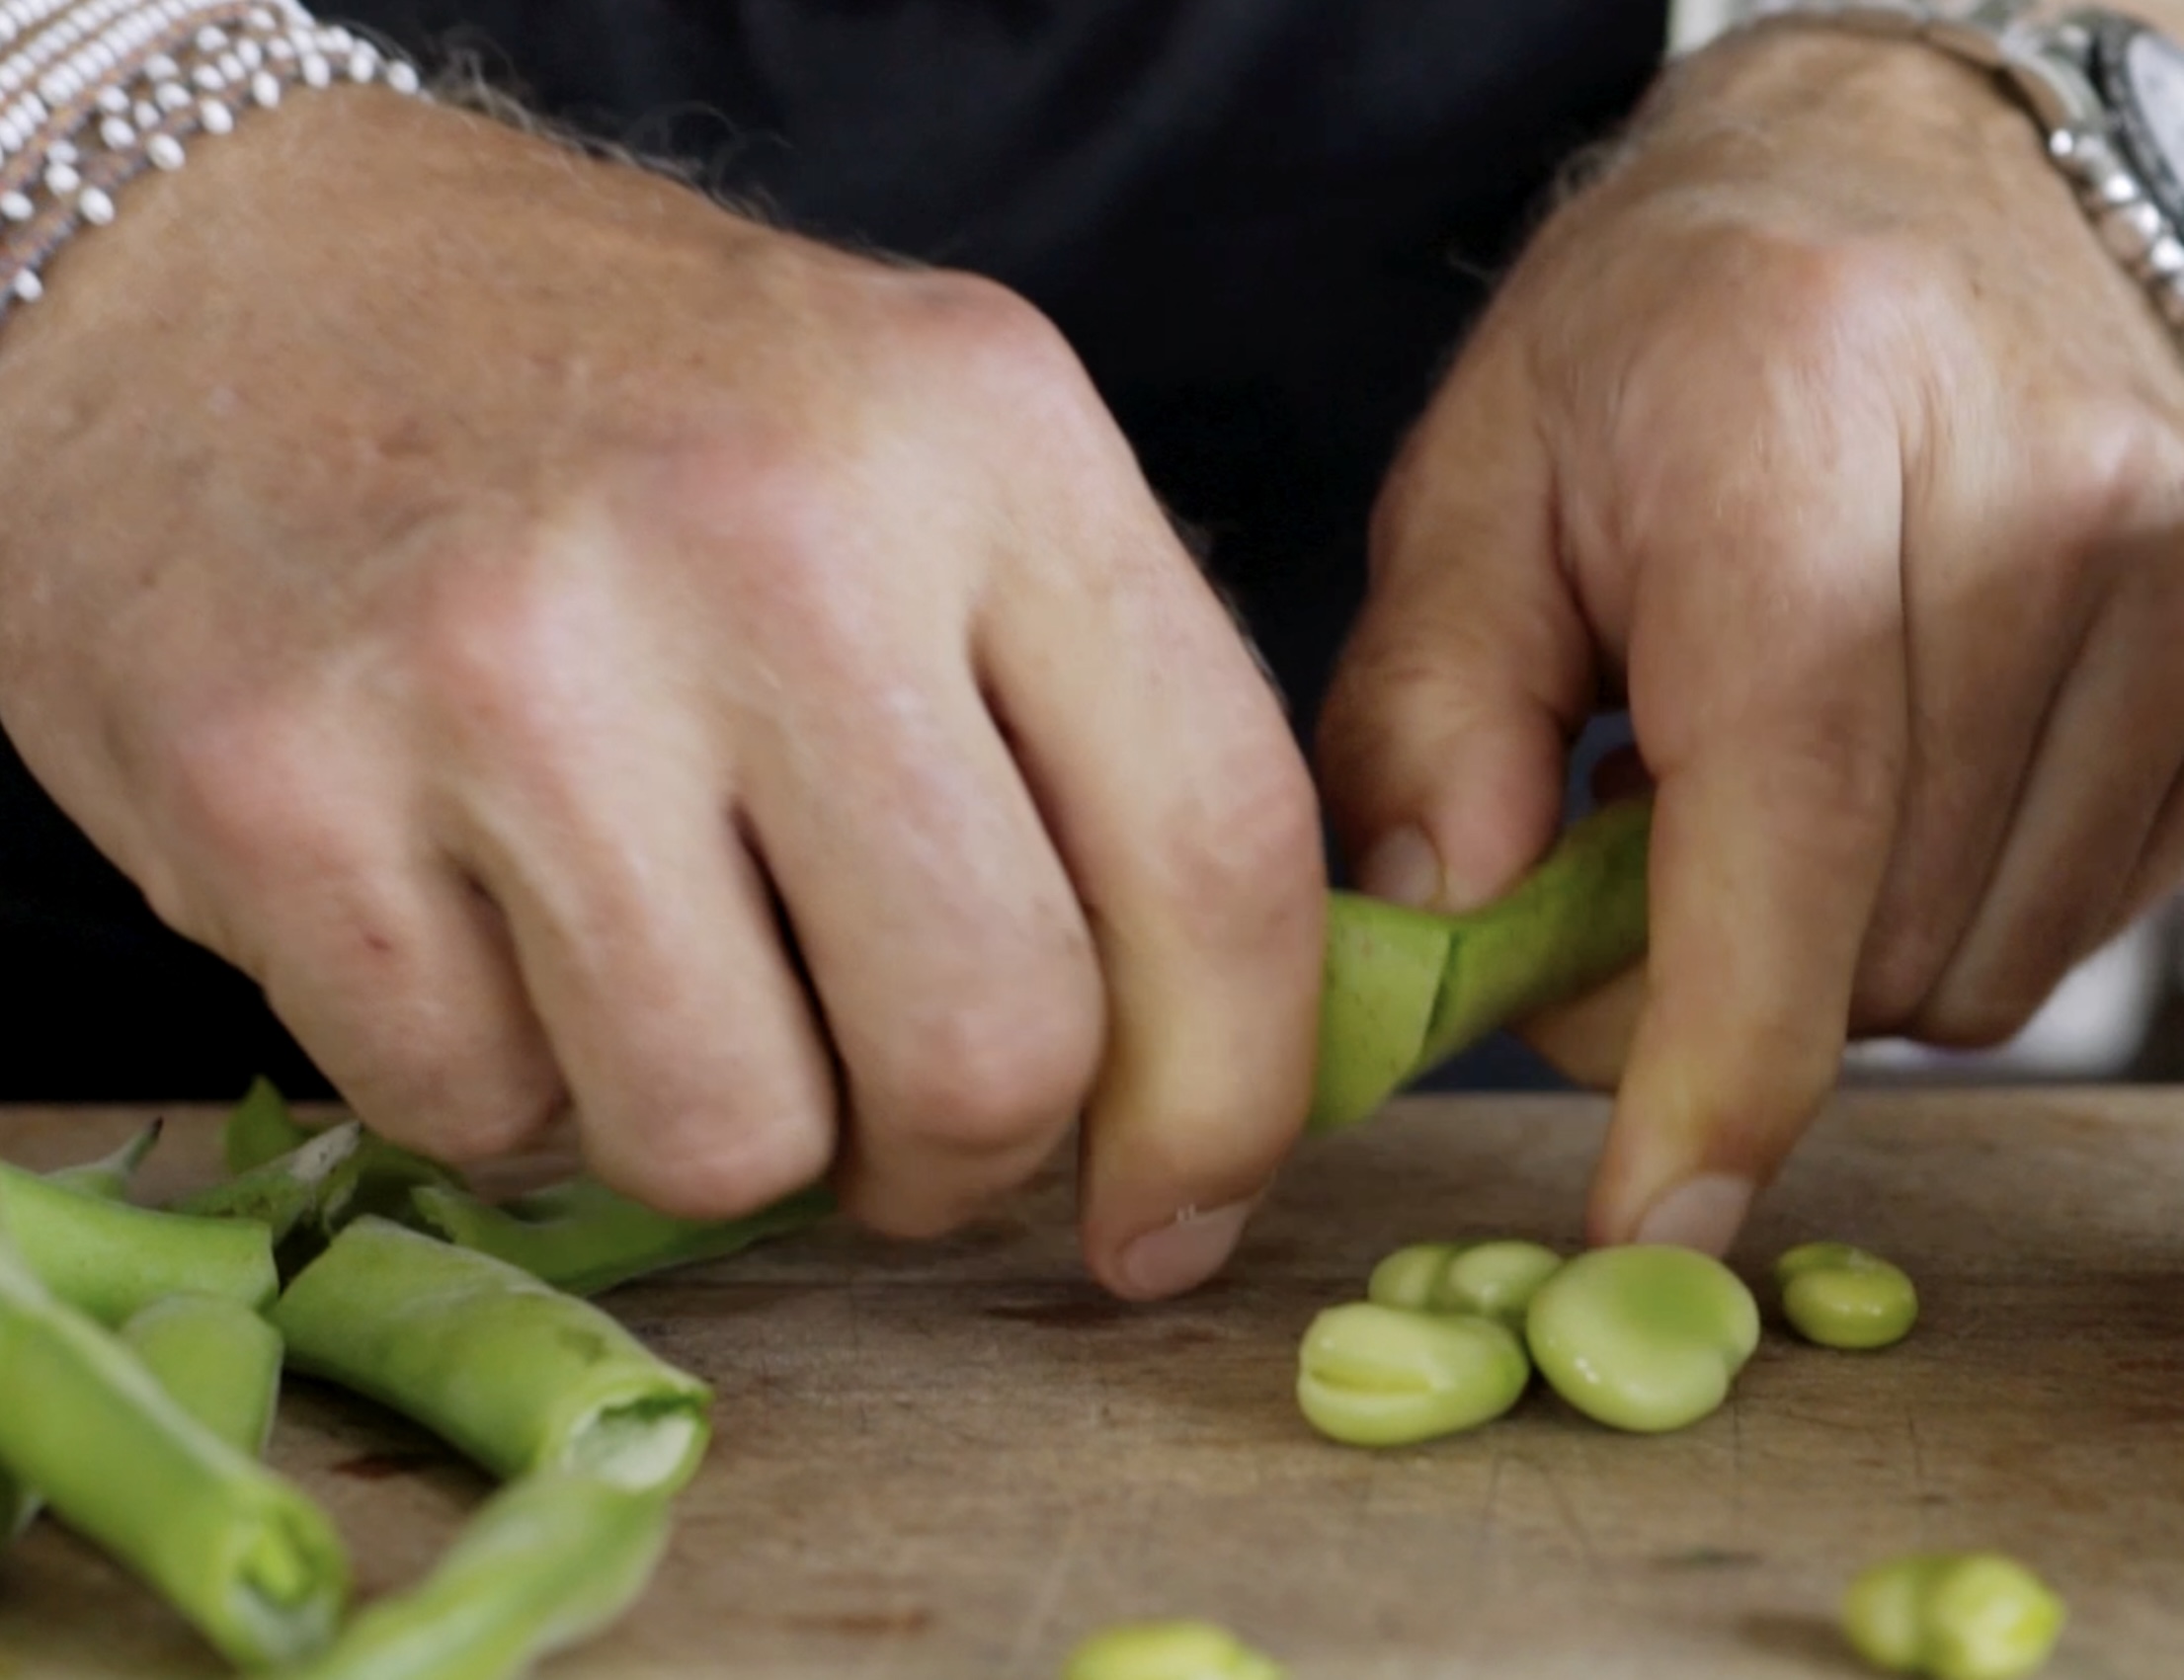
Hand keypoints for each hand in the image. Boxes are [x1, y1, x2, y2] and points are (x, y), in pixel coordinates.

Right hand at [0, 89, 1323, 1296]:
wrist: (232, 275)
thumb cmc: (624, 403)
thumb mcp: (919, 456)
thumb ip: (1091, 727)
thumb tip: (1205, 1073)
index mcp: (985, 429)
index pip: (1218, 851)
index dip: (1228, 1098)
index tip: (1172, 1210)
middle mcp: (767, 529)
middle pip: (988, 1051)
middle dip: (954, 1155)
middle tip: (888, 1105)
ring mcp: (506, 658)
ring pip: (726, 1142)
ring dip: (722, 1125)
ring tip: (663, 972)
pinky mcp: (274, 783)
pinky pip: (483, 1120)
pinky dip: (508, 1081)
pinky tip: (475, 918)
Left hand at [1317, 28, 2183, 1249]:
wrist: (1892, 174)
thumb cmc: (1654, 338)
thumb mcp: (1475, 489)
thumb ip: (1427, 717)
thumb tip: (1443, 935)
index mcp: (1805, 437)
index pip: (1791, 825)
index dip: (1716, 1062)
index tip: (1651, 1218)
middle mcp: (2046, 496)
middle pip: (1886, 935)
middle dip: (1718, 980)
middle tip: (1616, 856)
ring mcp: (2182, 561)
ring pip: (1990, 954)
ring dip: (1836, 942)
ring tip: (1749, 779)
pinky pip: (2081, 905)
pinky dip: (1942, 895)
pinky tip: (1873, 768)